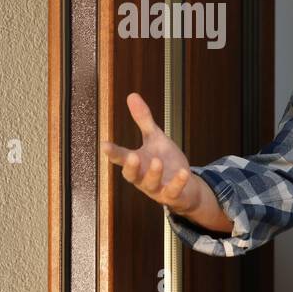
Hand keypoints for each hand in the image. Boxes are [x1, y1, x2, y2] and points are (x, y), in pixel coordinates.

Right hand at [101, 92, 225, 228]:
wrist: (186, 186)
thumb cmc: (166, 161)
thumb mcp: (155, 138)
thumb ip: (143, 120)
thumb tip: (132, 96)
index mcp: (136, 162)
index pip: (121, 157)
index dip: (113, 152)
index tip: (105, 145)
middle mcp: (143, 178)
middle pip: (131, 175)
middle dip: (130, 166)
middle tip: (131, 156)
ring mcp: (157, 188)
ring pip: (151, 184)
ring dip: (153, 173)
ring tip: (156, 161)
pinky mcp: (173, 195)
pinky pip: (173, 192)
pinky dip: (178, 183)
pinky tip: (183, 172)